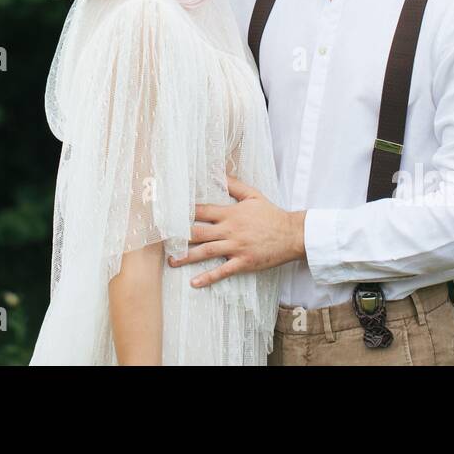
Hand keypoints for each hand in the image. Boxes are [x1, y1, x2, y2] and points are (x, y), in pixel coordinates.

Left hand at [165, 176, 304, 287]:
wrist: (292, 234)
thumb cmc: (271, 214)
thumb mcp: (253, 195)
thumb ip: (234, 184)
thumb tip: (218, 171)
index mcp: (230, 213)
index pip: (201, 211)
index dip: (183, 212)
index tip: (167, 214)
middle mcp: (230, 230)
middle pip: (198, 232)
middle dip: (179, 236)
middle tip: (161, 240)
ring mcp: (236, 247)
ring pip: (206, 252)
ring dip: (187, 257)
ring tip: (171, 261)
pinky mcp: (244, 262)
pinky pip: (223, 271)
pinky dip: (208, 277)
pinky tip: (194, 282)